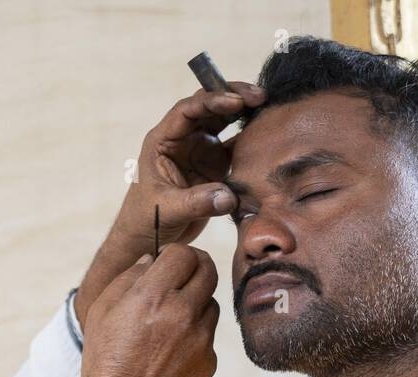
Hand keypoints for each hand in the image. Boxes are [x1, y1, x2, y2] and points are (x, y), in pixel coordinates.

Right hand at [70, 244, 220, 376]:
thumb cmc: (104, 360)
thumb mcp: (102, 311)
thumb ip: (129, 277)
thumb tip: (153, 259)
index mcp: (152, 296)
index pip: (184, 254)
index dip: (177, 255)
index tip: (171, 261)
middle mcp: (181, 313)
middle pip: (208, 271)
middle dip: (196, 268)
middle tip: (183, 277)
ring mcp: (200, 339)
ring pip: (211, 304)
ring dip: (196, 304)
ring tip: (170, 322)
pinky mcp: (209, 361)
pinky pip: (208, 336)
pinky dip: (195, 336)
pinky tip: (171, 351)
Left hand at [74, 81, 264, 328]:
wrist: (151, 239)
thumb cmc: (148, 221)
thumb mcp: (168, 210)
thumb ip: (196, 203)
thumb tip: (228, 197)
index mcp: (163, 140)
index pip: (187, 110)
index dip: (212, 101)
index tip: (236, 102)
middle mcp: (182, 139)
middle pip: (208, 106)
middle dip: (233, 96)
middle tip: (260, 95)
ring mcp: (199, 150)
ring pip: (223, 120)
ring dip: (244, 111)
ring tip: (269, 105)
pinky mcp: (213, 164)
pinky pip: (234, 144)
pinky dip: (250, 138)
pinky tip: (268, 132)